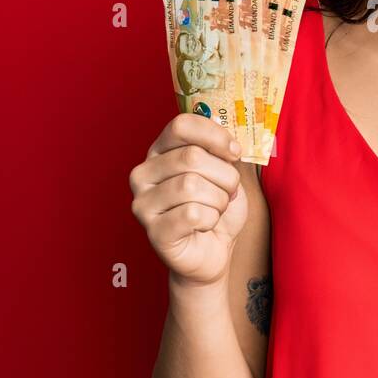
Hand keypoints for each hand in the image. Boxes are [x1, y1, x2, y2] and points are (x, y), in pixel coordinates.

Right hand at [129, 113, 247, 287]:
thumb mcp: (224, 172)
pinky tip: (206, 226)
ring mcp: (143, 203)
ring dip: (218, 200)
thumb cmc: (215, 208)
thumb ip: (223, 152)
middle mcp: (143, 174)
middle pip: (192, 157)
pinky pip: (192, 214)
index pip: (181, 126)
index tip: (235, 152)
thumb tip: (230, 144)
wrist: (213, 252)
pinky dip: (211, 219)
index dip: (214, 135)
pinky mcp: (153, 231)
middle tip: (228, 192)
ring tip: (215, 209)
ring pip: (192, 185)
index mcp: (159, 151)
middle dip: (224, 176)